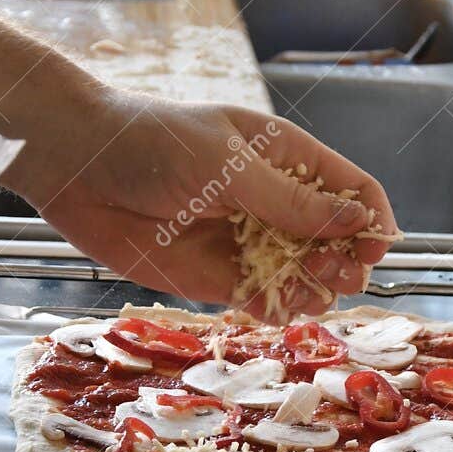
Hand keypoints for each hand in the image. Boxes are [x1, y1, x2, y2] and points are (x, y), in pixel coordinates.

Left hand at [7, 96, 398, 317]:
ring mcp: (247, 240)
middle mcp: (274, 200)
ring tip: (306, 292)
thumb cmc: (150, 142)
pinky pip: (264, 299)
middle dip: (347, 260)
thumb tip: (356, 221)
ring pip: (305, 274)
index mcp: (285, 157)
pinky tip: (274, 309)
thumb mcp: (226, 164)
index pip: (352, 189)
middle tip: (339, 276)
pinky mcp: (217, 276)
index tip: (375, 248)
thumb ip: (289, 200)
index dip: (372, 219)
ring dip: (316, 288)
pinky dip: (278, 309)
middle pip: (337, 238)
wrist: (77, 166)